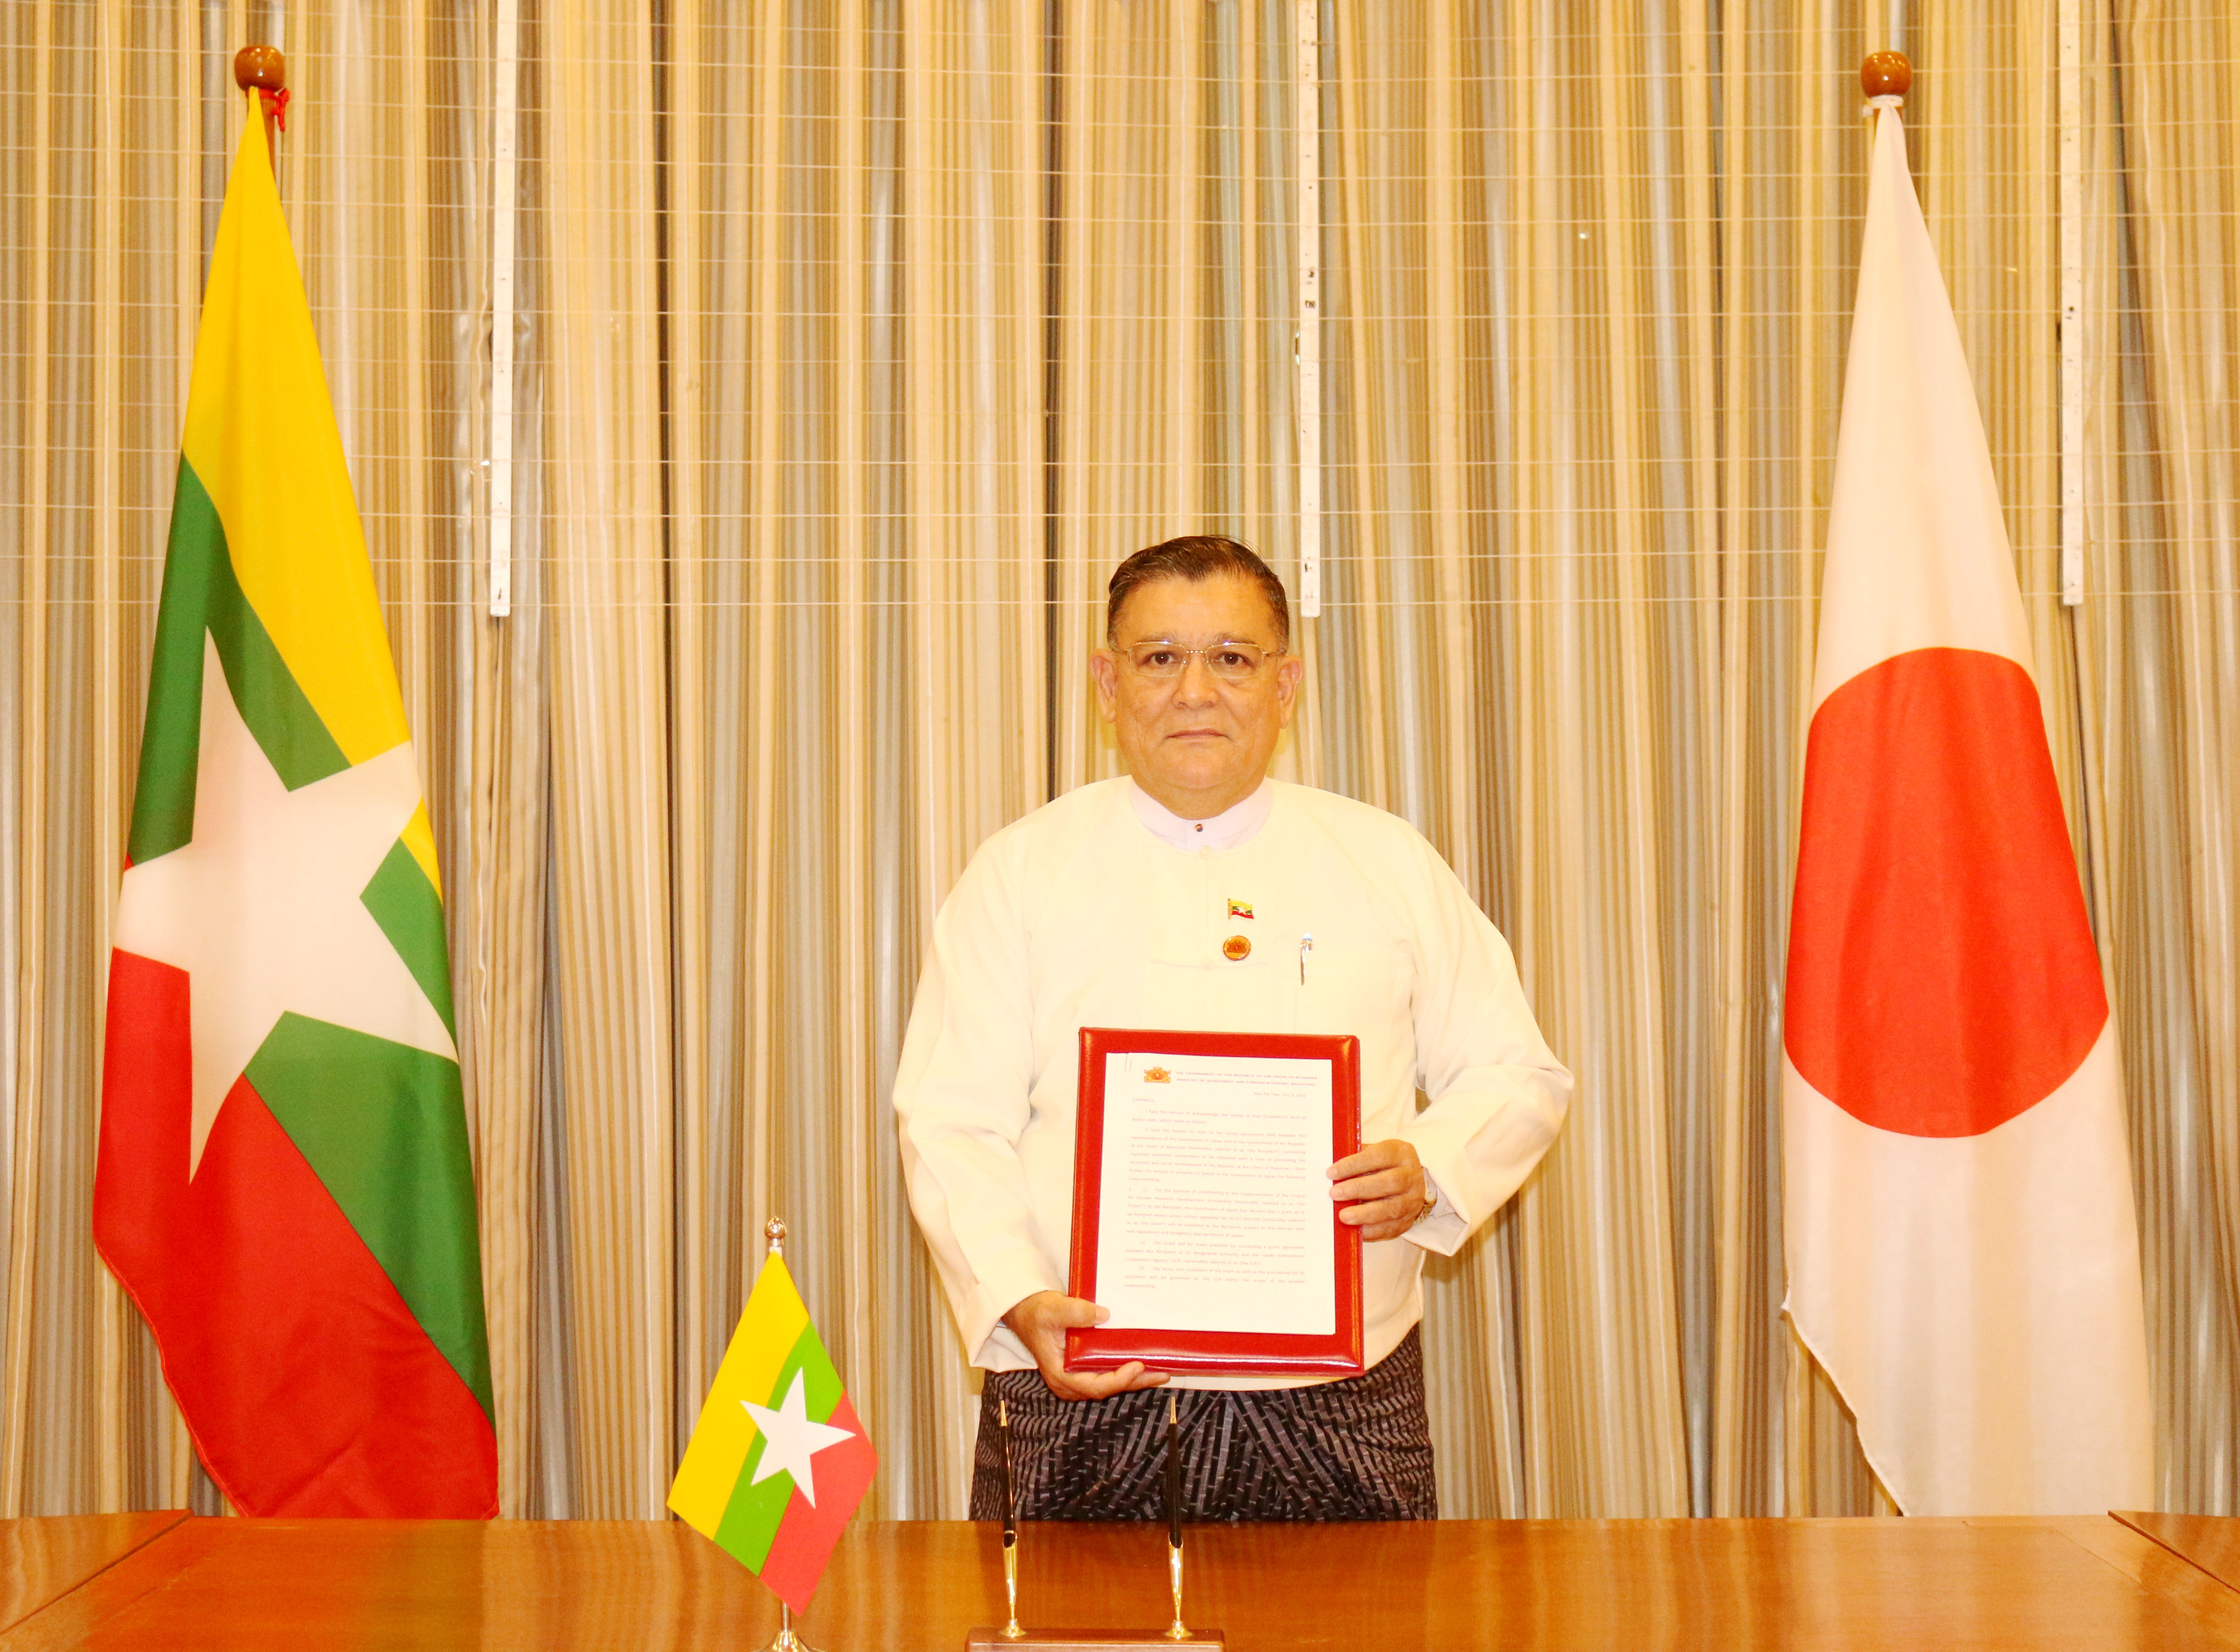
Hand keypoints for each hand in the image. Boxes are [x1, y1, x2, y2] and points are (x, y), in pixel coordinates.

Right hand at [1001, 1291, 1170, 1401]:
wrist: (1028, 1312)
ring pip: (1110, 1383)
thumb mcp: (1052, 1310)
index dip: (1118, 1379)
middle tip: (1161, 1373)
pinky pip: (1108, 1373)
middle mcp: (1070, 1381)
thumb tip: (1104, 1314)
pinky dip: (1126, 1371)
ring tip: (1161, 1371)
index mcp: (1060, 1374)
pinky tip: (1144, 1363)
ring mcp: (1077, 1376)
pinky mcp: (1084, 1367)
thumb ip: (1075, 1312)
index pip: (1093, 1386)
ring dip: (1135, 1379)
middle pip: (1107, 1388)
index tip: (1137, 1366)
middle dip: (1135, 1382)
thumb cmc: (1037, 1313)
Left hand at [1329, 1139, 1434, 1241]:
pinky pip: (1390, 1228)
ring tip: (1343, 1215)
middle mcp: (1411, 1176)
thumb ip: (1356, 1159)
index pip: (1377, 1157)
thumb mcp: (1374, 1154)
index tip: (1332, 1172)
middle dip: (1358, 1188)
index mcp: (1401, 1153)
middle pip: (1388, 1182)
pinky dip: (1371, 1230)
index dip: (1353, 1165)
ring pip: (1391, 1208)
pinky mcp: (1408, 1221)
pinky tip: (1355, 1230)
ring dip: (1364, 1213)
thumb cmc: (1384, 1167)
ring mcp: (1412, 1200)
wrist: (1410, 1184)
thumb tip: (1332, 1172)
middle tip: (1334, 1193)